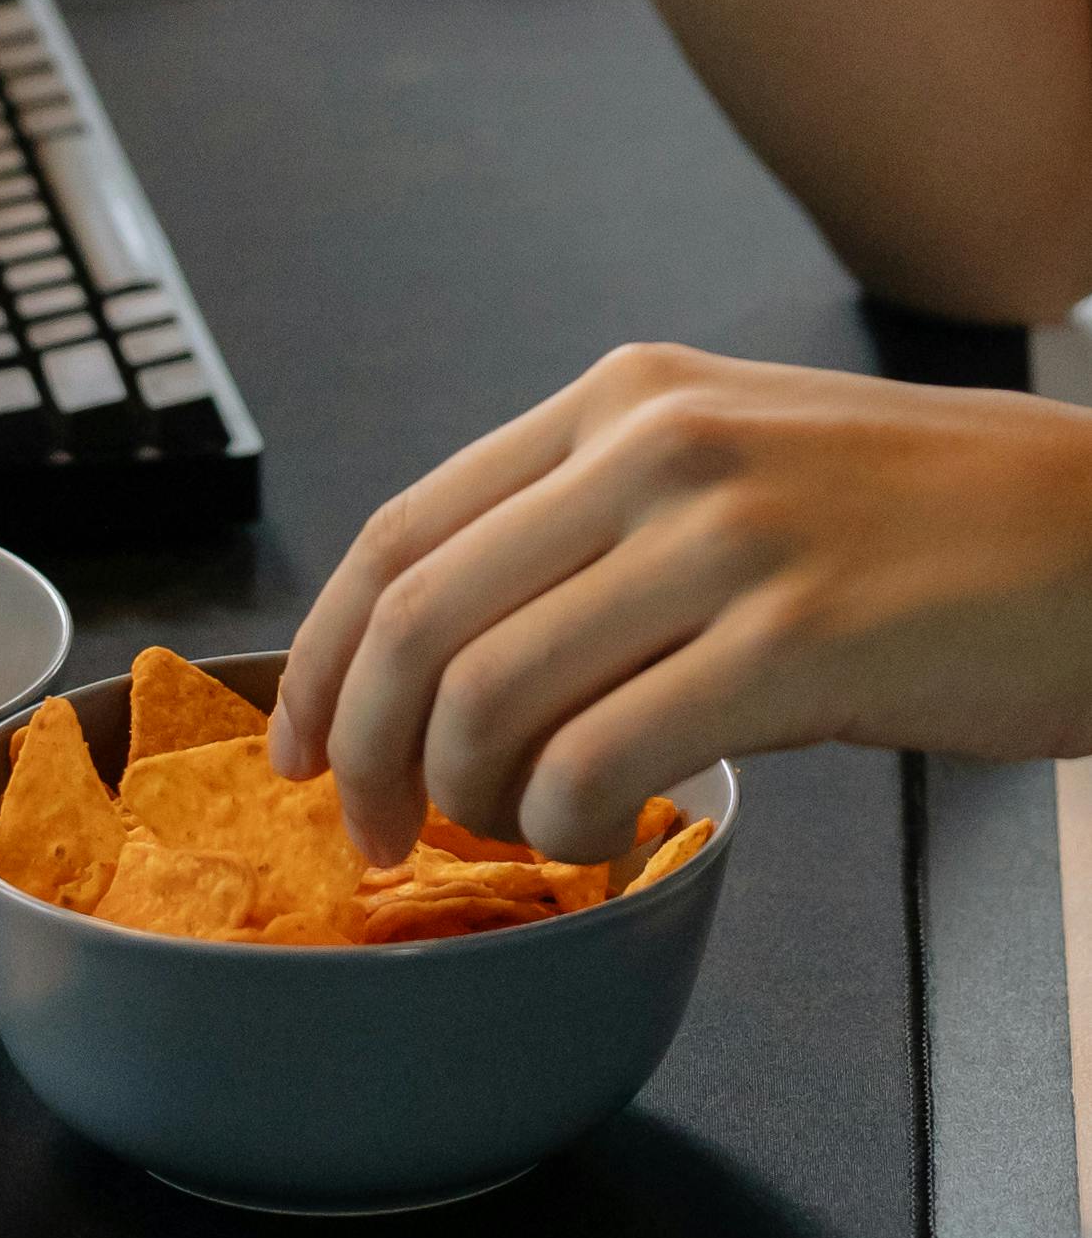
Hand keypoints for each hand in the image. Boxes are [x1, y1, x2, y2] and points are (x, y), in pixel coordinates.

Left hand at [270, 345, 1091, 867]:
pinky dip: (568, 821)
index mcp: (625, 398)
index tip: (300, 742)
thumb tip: (467, 664)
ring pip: (492, 692)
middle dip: (365, 747)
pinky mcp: (798, 640)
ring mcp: (725, 537)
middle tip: (375, 832)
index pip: (405, 528)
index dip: (327, 654)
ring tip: (506, 837)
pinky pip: (607, 755)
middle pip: (423, 614)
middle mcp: (656, 445)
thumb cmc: (937, 526)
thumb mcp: (745, 466)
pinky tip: (598, 840)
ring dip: (466, 798)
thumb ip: (606, 527)